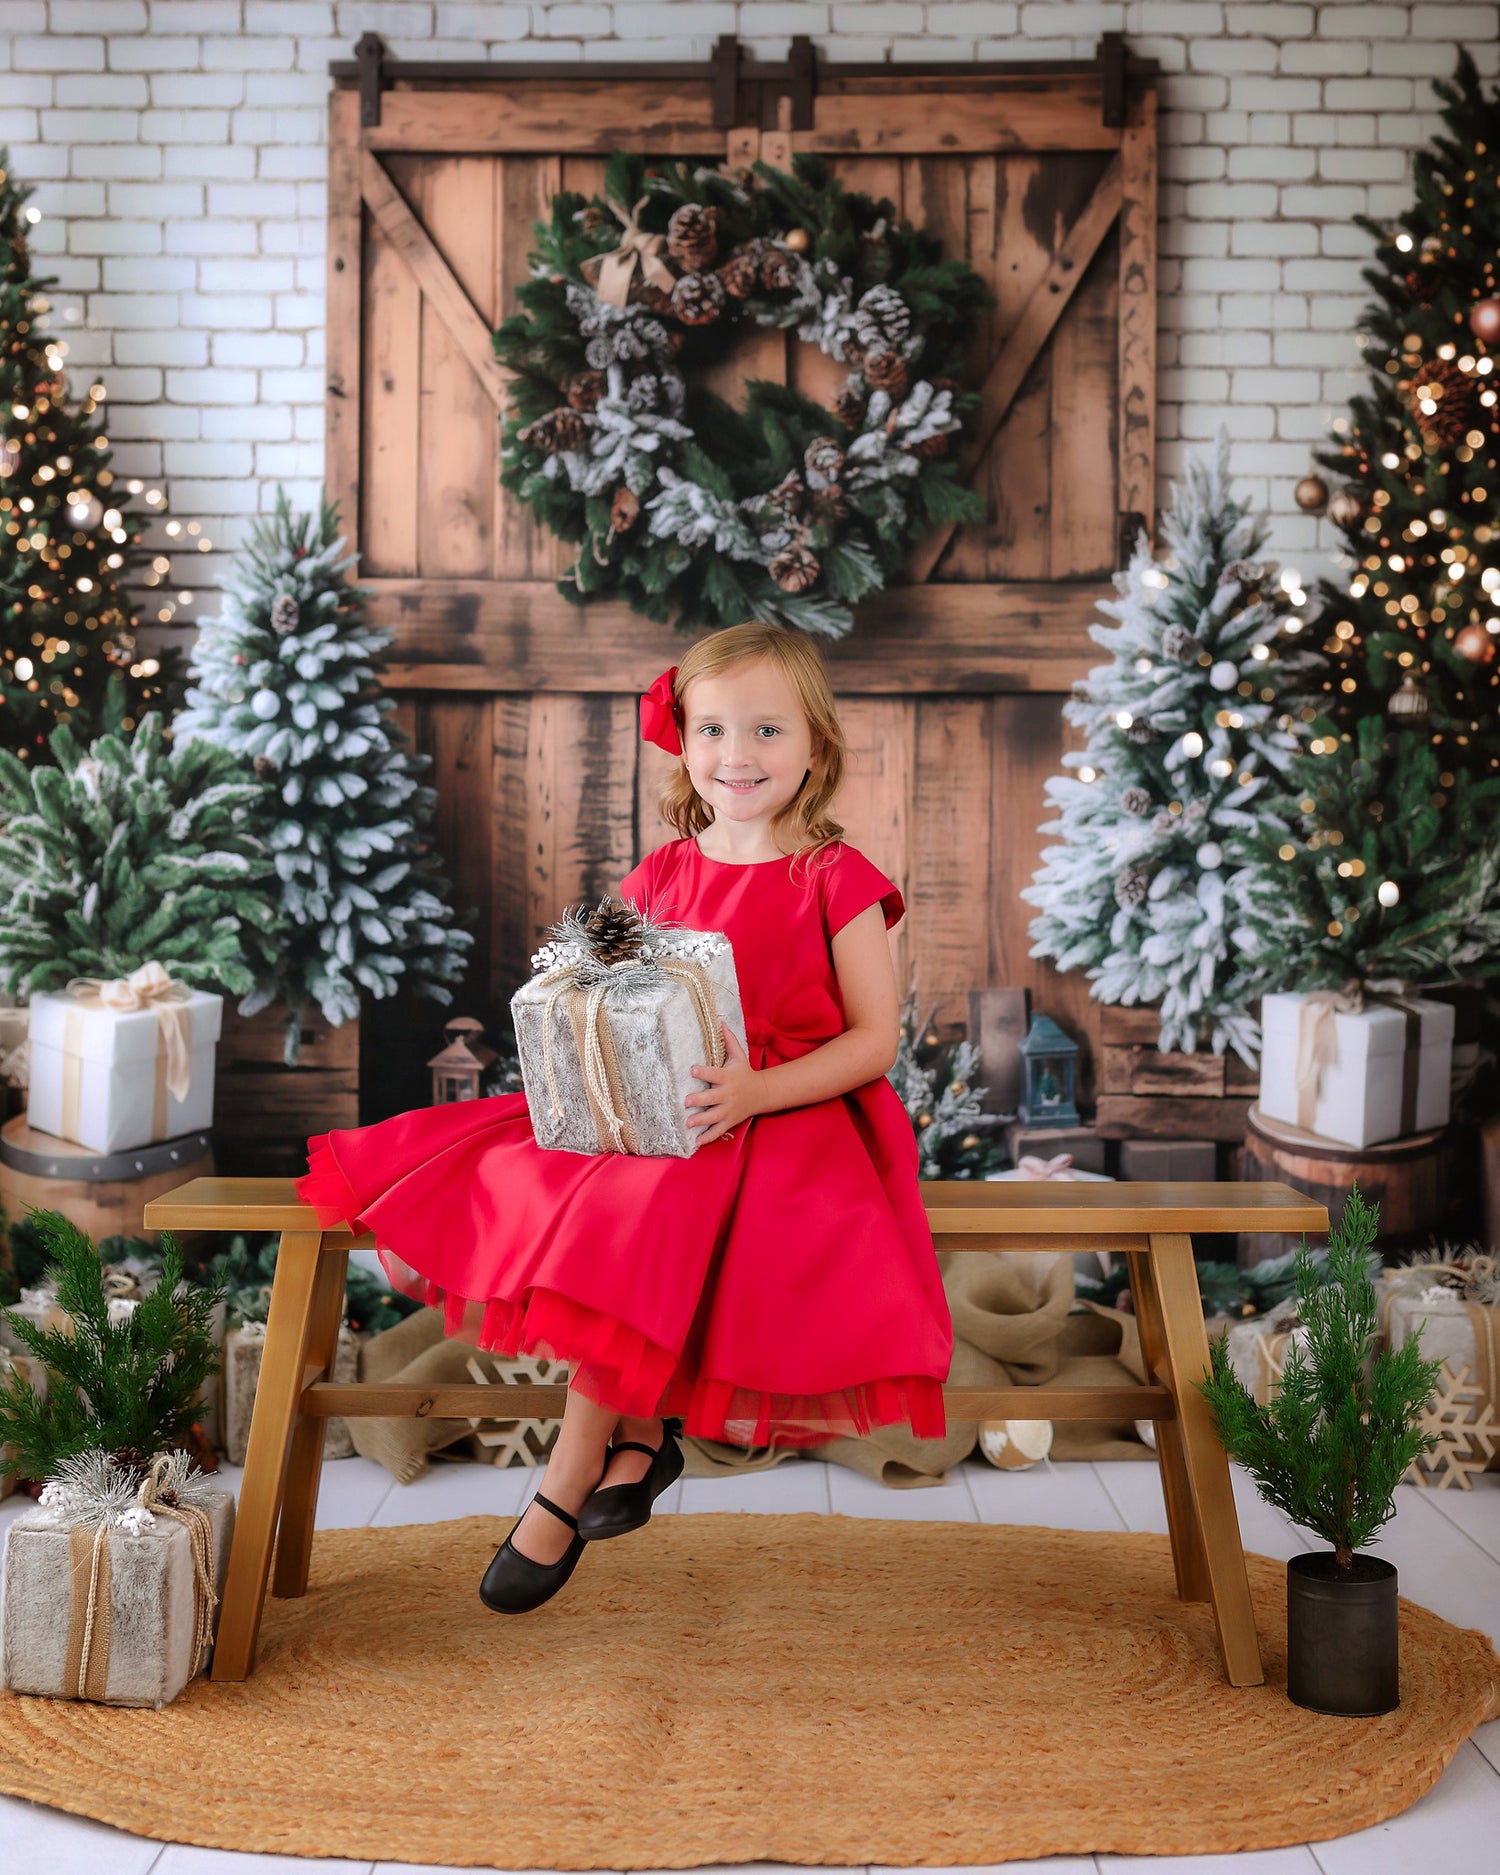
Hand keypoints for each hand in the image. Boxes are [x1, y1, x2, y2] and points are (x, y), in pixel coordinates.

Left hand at [685, 1023, 758, 1143]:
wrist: (762, 1093)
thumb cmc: (745, 1072)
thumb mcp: (739, 1056)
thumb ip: (729, 1041)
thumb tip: (720, 1023)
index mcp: (728, 1077)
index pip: (714, 1074)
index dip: (703, 1072)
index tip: (692, 1069)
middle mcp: (728, 1094)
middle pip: (712, 1098)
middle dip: (699, 1100)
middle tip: (686, 1102)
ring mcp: (729, 1109)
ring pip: (714, 1117)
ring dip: (701, 1121)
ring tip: (688, 1123)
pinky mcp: (730, 1120)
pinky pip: (718, 1130)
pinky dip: (708, 1137)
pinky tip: (696, 1142)